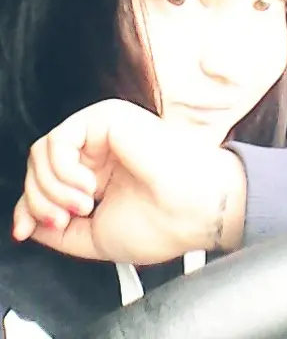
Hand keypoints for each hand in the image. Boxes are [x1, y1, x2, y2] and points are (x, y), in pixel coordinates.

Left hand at [13, 100, 245, 263]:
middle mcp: (98, 149)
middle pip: (38, 166)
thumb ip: (58, 231)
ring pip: (42, 153)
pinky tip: (88, 186)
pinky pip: (59, 141)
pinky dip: (63, 170)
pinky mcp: (105, 117)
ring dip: (52, 187)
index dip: (30, 205)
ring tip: (83, 205)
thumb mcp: (95, 236)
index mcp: (99, 173)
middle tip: (62, 221)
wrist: (193, 208)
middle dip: (40, 200)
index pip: (47, 181)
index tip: (25, 230)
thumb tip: (28, 223)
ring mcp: (101, 131)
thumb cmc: (161, 221)